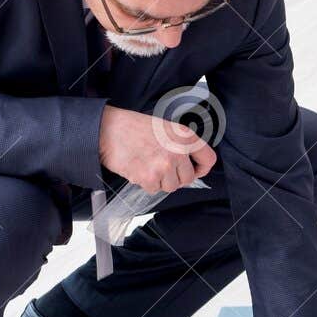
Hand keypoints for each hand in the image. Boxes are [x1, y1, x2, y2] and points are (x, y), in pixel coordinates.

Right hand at [98, 105, 216, 192]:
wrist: (107, 129)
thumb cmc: (134, 127)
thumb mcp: (166, 128)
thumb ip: (181, 145)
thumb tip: (191, 165)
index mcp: (185, 137)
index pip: (208, 160)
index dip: (202, 168)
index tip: (195, 170)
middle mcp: (178, 152)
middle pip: (188, 179)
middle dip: (176, 177)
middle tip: (163, 168)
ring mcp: (164, 166)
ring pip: (171, 186)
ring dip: (161, 180)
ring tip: (148, 165)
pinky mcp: (149, 178)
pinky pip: (154, 189)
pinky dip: (146, 183)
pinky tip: (139, 168)